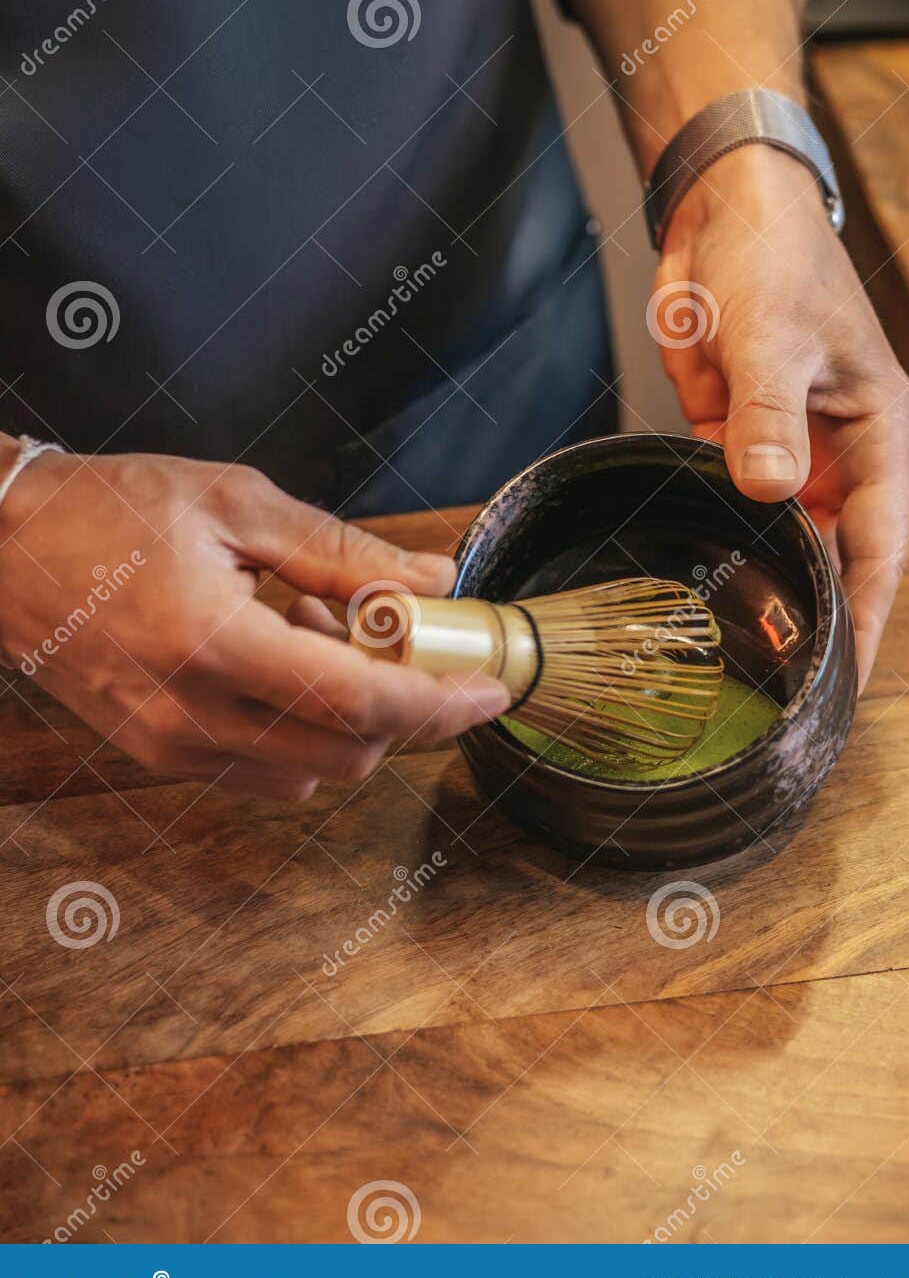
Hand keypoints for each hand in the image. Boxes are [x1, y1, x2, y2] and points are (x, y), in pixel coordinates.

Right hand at [0, 450, 508, 798]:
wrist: (1, 547)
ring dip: (348, 718)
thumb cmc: (108, 509)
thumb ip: (343, 550)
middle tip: (385, 627)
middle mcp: (191, 717)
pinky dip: (300, 730)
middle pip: (348, 753)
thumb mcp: (238, 503)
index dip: (440, 704)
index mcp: (214, 644)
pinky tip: (280, 657)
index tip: (490, 688)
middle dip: (398, 704)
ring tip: (317, 628)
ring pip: (310, 774)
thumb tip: (431, 580)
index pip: (360, 705)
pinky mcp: (156, 755)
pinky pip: (262, 772)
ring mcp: (169, 747)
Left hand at [650, 147, 908, 689]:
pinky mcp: (734, 436)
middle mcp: (836, 452)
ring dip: (761, 579)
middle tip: (779, 689)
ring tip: (737, 659)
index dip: (863, 614)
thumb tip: (768, 490)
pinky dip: (716, 536)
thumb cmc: (775, 258)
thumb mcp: (774, 337)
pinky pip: (727, 501)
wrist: (722, 210)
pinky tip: (697, 583)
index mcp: (875, 434)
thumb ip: (769, 417)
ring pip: (777, 535)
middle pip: (831, 555)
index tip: (845, 679)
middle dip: (811, 614)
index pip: (877, 546)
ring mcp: (784, 448)